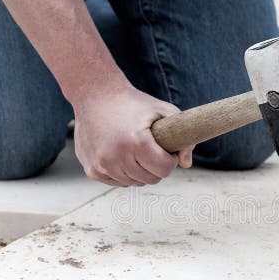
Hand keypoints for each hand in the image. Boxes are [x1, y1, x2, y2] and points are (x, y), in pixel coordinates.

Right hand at [73, 84, 193, 186]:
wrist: (95, 96)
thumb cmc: (134, 103)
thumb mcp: (163, 111)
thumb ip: (184, 137)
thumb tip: (186, 164)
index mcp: (137, 143)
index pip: (165, 170)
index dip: (170, 160)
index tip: (165, 149)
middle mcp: (117, 156)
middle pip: (151, 179)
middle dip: (155, 166)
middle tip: (151, 148)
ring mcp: (102, 165)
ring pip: (135, 183)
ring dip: (140, 171)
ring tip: (136, 149)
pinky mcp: (92, 170)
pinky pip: (118, 182)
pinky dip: (124, 173)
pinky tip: (122, 154)